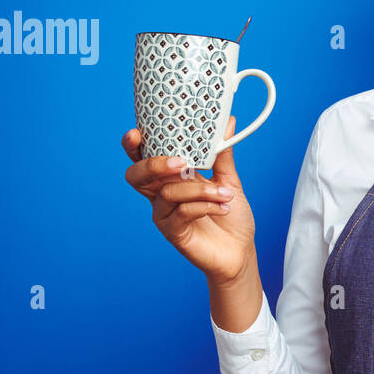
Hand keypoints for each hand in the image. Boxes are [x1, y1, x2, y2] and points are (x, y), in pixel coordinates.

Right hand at [122, 115, 256, 283]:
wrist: (240, 251)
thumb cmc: (230, 215)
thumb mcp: (228, 180)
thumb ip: (223, 153)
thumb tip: (226, 122)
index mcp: (169, 177)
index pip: (142, 157)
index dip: (134, 145)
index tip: (136, 133)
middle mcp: (161, 194)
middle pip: (136, 175)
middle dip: (154, 164)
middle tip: (182, 162)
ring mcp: (164, 214)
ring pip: (166, 193)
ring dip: (200, 190)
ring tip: (225, 193)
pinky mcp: (173, 232)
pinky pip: (181, 213)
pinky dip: (205, 205)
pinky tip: (223, 206)